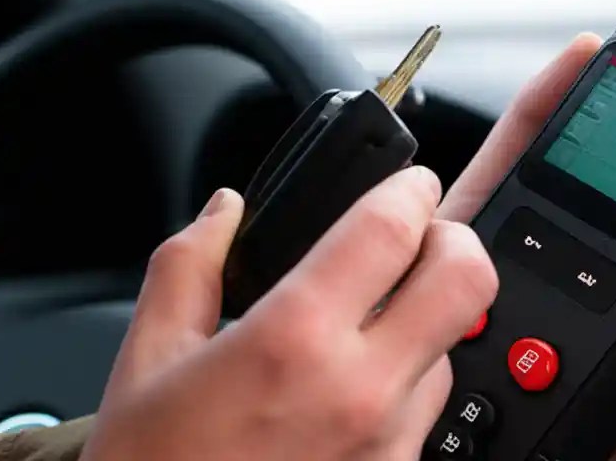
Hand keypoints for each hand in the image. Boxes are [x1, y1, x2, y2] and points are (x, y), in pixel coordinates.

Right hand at [81, 167, 496, 460]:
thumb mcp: (149, 359)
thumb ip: (190, 265)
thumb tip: (225, 211)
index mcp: (293, 341)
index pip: (392, 230)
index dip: (410, 189)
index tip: (409, 182)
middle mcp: (359, 392)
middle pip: (466, 281)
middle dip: (451, 241)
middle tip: (419, 238)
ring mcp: (389, 445)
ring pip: (451, 348)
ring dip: (424, 320)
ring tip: (364, 327)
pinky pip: (427, 411)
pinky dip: (404, 383)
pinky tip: (349, 390)